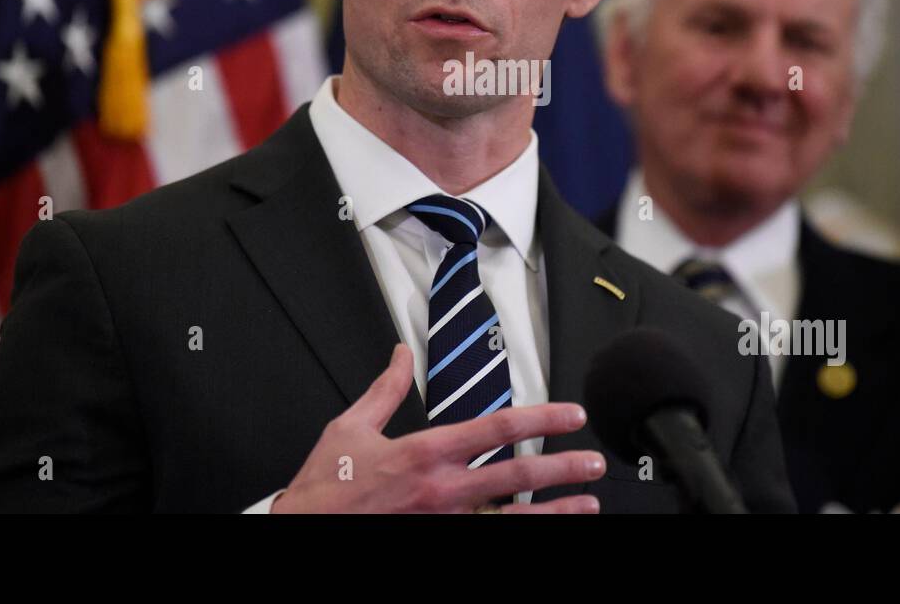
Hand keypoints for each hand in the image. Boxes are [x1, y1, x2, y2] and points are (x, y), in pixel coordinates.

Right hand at [271, 343, 604, 512]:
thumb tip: (400, 354)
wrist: (304, 532)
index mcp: (424, 454)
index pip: (495, 430)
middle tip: (595, 463)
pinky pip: (490, 541)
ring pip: (512, 519)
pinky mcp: (438, 545)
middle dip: (562, 470)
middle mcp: (441, 491)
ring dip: (554, 513)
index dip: (541, 419)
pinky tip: (543, 533)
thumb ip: (384, 389)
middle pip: (516, 478)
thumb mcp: (351, 427)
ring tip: (588, 506)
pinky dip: (520, 536)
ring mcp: (442, 524)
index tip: (571, 415)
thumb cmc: (325, 487)